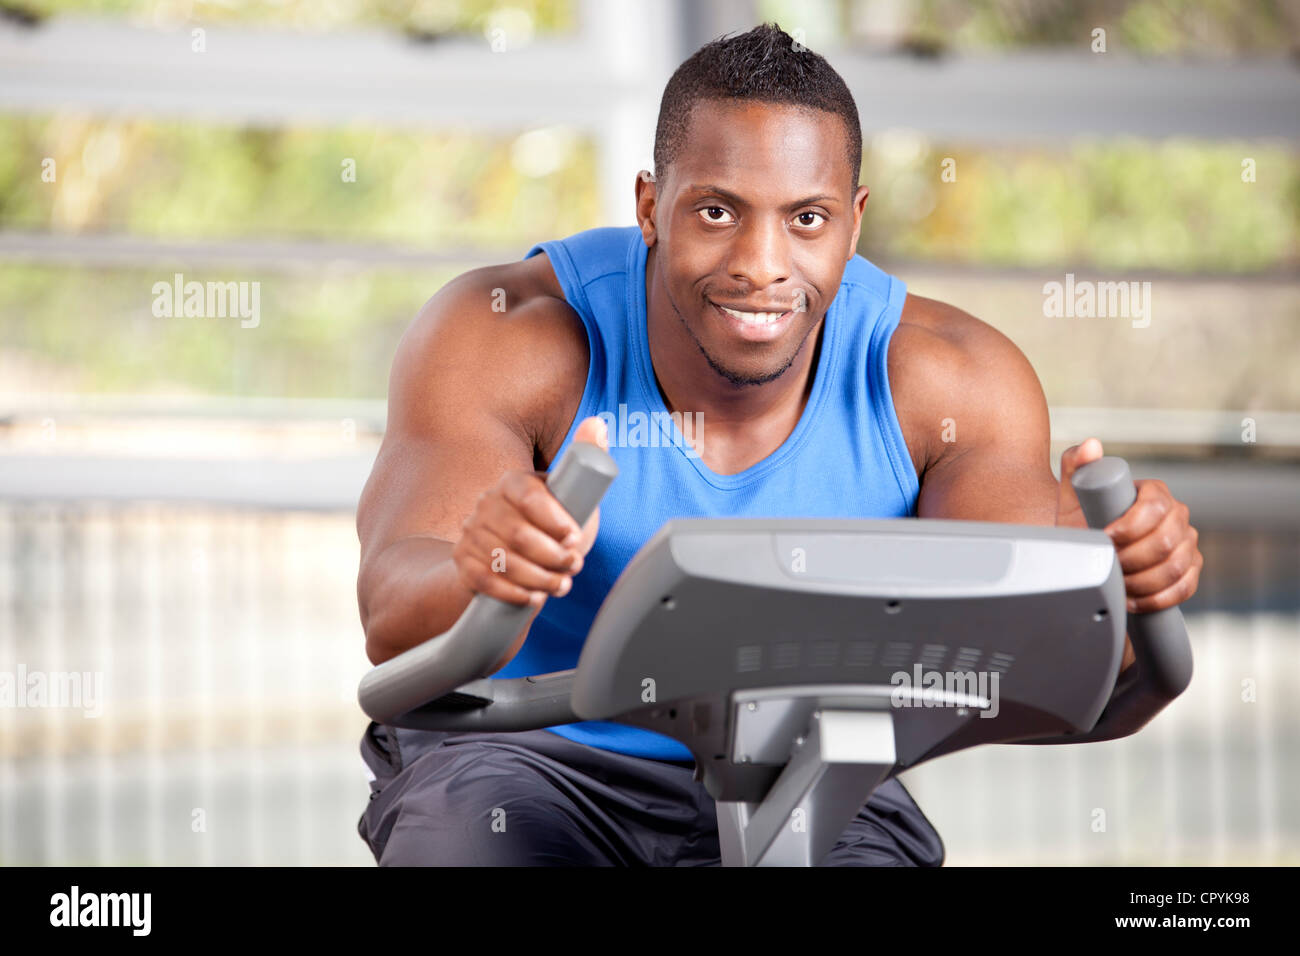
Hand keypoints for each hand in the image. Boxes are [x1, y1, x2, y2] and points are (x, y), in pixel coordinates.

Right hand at [451, 416, 607, 607]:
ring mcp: (470, 533)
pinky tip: (535, 598)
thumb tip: (598, 424)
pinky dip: (515, 593)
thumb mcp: (571, 495)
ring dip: (539, 578)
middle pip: (517, 534)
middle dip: (553, 556)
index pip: (528, 497)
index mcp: (513, 482)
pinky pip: (486, 581)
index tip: (575, 538)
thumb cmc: (549, 525)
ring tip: (562, 584)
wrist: (509, 557)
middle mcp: (486, 504)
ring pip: (504, 561)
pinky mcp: (463, 562)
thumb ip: (588, 458)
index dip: (554, 520)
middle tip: (574, 566)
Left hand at [1056, 437, 1203, 614]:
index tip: (1104, 537)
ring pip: (1175, 567)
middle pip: (1166, 541)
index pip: (1154, 507)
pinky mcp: (1189, 570)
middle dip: (1132, 558)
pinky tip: (1133, 599)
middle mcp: (1177, 516)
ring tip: (1116, 582)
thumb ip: (1077, 463)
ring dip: (1142, 580)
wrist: (1085, 547)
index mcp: (1155, 493)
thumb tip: (1092, 445)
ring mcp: (1187, 543)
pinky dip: (1157, 598)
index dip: (1129, 526)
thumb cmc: (1081, 517)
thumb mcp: (1074, 492)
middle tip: (1107, 564)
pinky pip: (1184, 588)